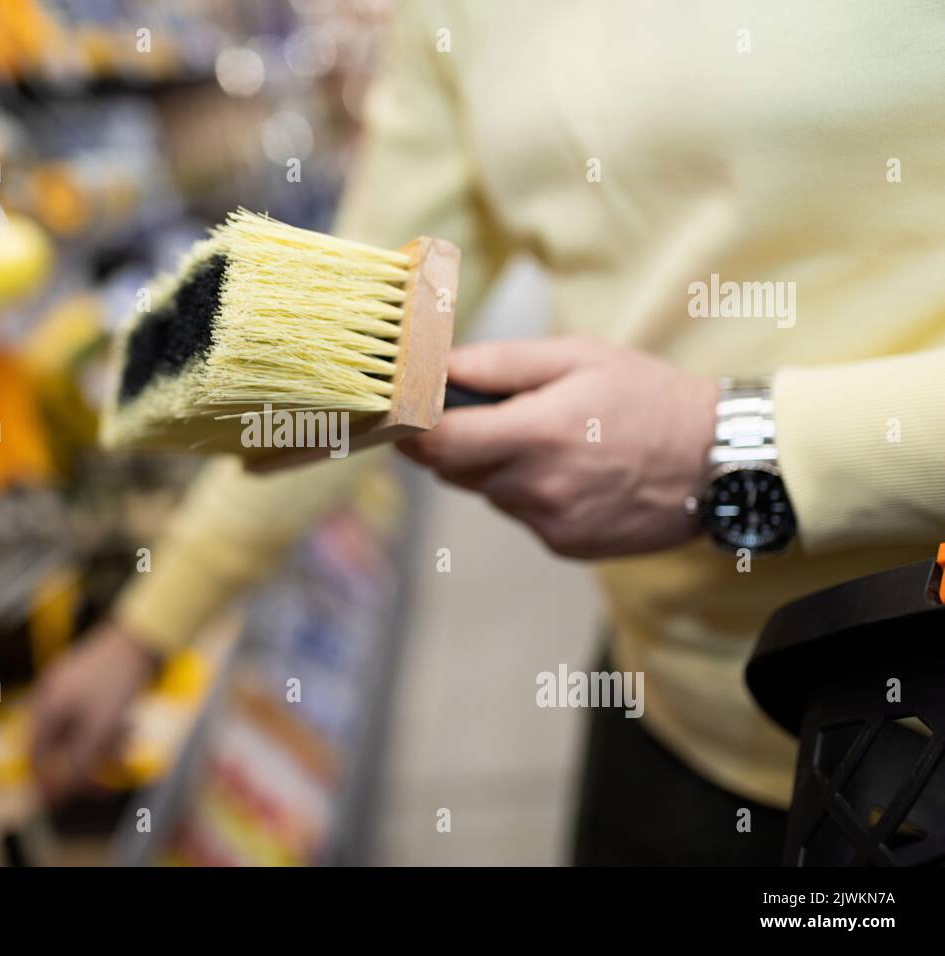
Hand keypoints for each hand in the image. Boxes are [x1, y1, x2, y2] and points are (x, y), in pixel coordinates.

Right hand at [30, 621, 159, 803]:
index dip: (48, 783)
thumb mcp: (99, 731)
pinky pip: (94, 718)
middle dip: (85, 766)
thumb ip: (77, 766)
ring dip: (103, 748)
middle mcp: (53, 697)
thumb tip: (54, 796)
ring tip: (129, 745)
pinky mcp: (92, 684)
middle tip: (109, 780)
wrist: (144, 636)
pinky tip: (131, 728)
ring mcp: (71, 689)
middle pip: (60, 747)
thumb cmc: (119, 680)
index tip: (66, 803)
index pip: (34, 757)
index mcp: (46, 708)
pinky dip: (109, 730)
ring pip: (81, 733)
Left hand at [398, 336, 716, 558]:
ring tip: (554, 440)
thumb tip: (439, 368)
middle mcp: (537, 486)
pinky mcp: (565, 544)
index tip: (404, 414)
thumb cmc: (647, 397)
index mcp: (536, 433)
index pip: (438, 445)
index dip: (411, 430)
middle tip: (492, 415)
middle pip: (455, 471)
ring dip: (500, 468)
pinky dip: (531, 493)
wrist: (717, 460)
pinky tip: (573, 472)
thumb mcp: (577, 357)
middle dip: (458, 443)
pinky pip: (523, 515)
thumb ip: (501, 364)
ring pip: (490, 493)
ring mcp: (551, 522)